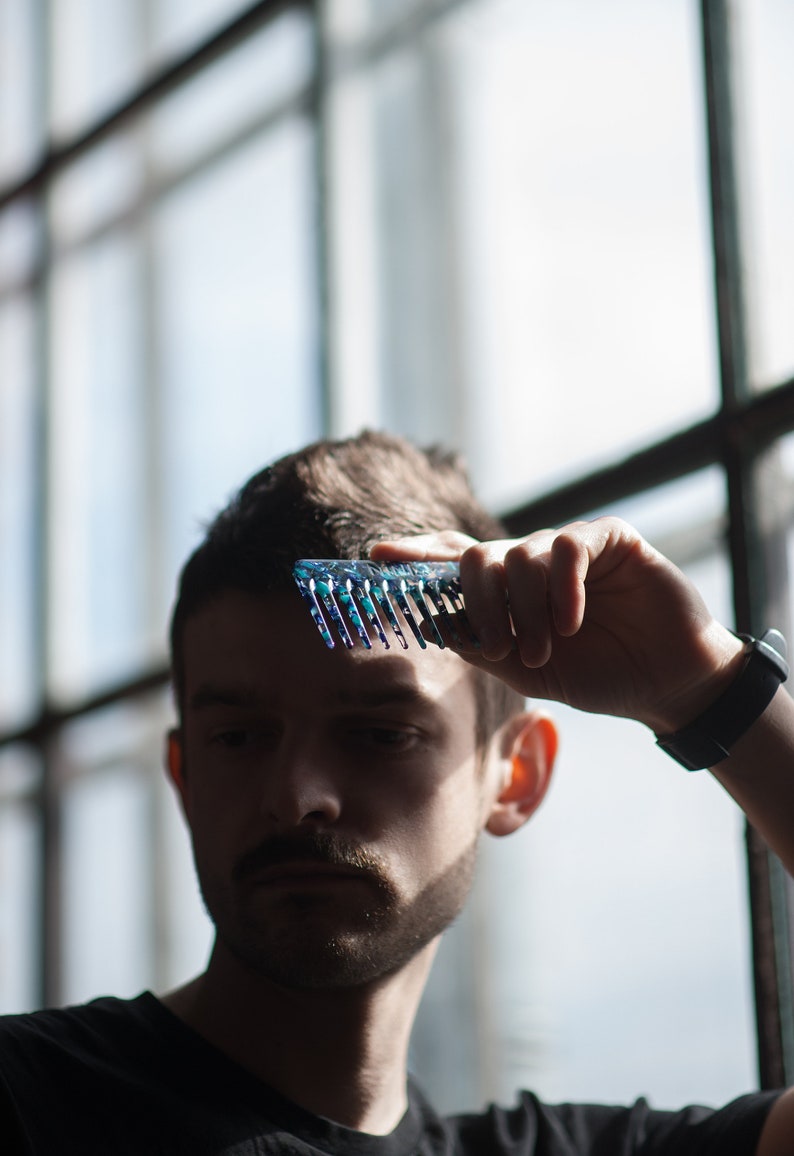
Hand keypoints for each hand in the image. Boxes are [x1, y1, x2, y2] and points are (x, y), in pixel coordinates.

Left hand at [371, 517, 744, 733]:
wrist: (665, 683)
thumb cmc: (596, 675)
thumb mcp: (524, 669)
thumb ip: (477, 644)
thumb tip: (425, 621)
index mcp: (508, 590)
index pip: (453, 558)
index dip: (415, 553)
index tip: (375, 554)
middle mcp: (533, 561)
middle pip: (477, 555)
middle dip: (478, 603)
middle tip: (501, 646)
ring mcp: (570, 546)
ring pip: (518, 554)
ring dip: (524, 610)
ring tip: (546, 648)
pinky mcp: (610, 538)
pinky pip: (567, 545)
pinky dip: (560, 586)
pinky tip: (571, 620)